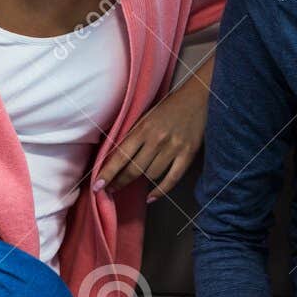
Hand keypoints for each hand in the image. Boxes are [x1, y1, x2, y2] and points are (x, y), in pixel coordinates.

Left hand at [95, 77, 206, 201]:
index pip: (120, 156)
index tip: (97, 186)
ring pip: (151, 175)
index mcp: (143, 128)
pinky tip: (150, 197)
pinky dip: (160, 191)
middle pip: (134, 170)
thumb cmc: (169, 107)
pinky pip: (171, 179)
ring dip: (140, 182)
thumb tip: (116, 158)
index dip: (108, 173)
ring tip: (133, 183)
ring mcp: (173, 148)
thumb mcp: (146, 117)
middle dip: (119, 182)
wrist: (198, 99)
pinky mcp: (188, 155)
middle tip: (111, 190)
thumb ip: (133, 136)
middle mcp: (157, 140)